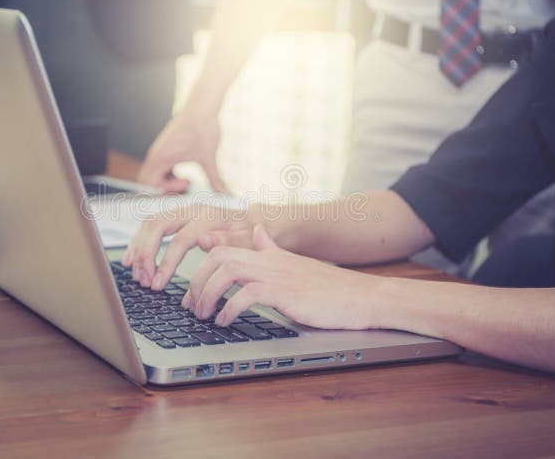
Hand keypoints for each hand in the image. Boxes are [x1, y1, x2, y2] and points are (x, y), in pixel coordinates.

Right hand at [123, 203, 257, 289]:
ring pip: (150, 223)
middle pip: (157, 226)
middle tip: (144, 280)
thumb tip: (203, 241)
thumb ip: (225, 242)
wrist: (252, 220)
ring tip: (137, 275)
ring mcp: (182, 210)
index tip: (158, 285)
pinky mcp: (176, 214)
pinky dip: (140, 241)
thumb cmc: (249, 234)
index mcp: (208, 216)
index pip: (180, 239)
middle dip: (146, 255)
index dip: (166, 263)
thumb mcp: (245, 241)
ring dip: (139, 249)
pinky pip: (151, 224)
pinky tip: (134, 259)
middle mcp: (191, 209)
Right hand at [137, 111, 226, 192]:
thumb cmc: (203, 129)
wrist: (202, 106)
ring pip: (154, 175)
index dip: (166, 190)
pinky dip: (170, 175)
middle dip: (164, 189)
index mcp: (160, 159)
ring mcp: (159, 151)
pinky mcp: (165, 148)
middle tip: (184, 187)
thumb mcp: (208, 158)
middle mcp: (155, 155)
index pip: (149, 185)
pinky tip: (187, 175)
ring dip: (167, 183)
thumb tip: (225, 194)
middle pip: (147, 182)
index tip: (186, 184)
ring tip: (188, 181)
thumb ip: (215, 180)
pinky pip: (160, 168)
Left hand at [185, 224, 385, 329]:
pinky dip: (229, 309)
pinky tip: (225, 322)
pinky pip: (248, 294)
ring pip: (228, 271)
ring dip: (208, 294)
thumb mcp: (295, 263)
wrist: (363, 297)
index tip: (193, 293)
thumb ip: (272, 249)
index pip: (224, 249)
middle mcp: (270, 260)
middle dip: (197, 281)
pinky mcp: (286, 293)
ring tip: (203, 315)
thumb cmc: (332, 288)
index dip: (201, 269)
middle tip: (191, 306)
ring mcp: (278, 275)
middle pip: (219, 257)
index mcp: (270, 255)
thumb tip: (258, 233)